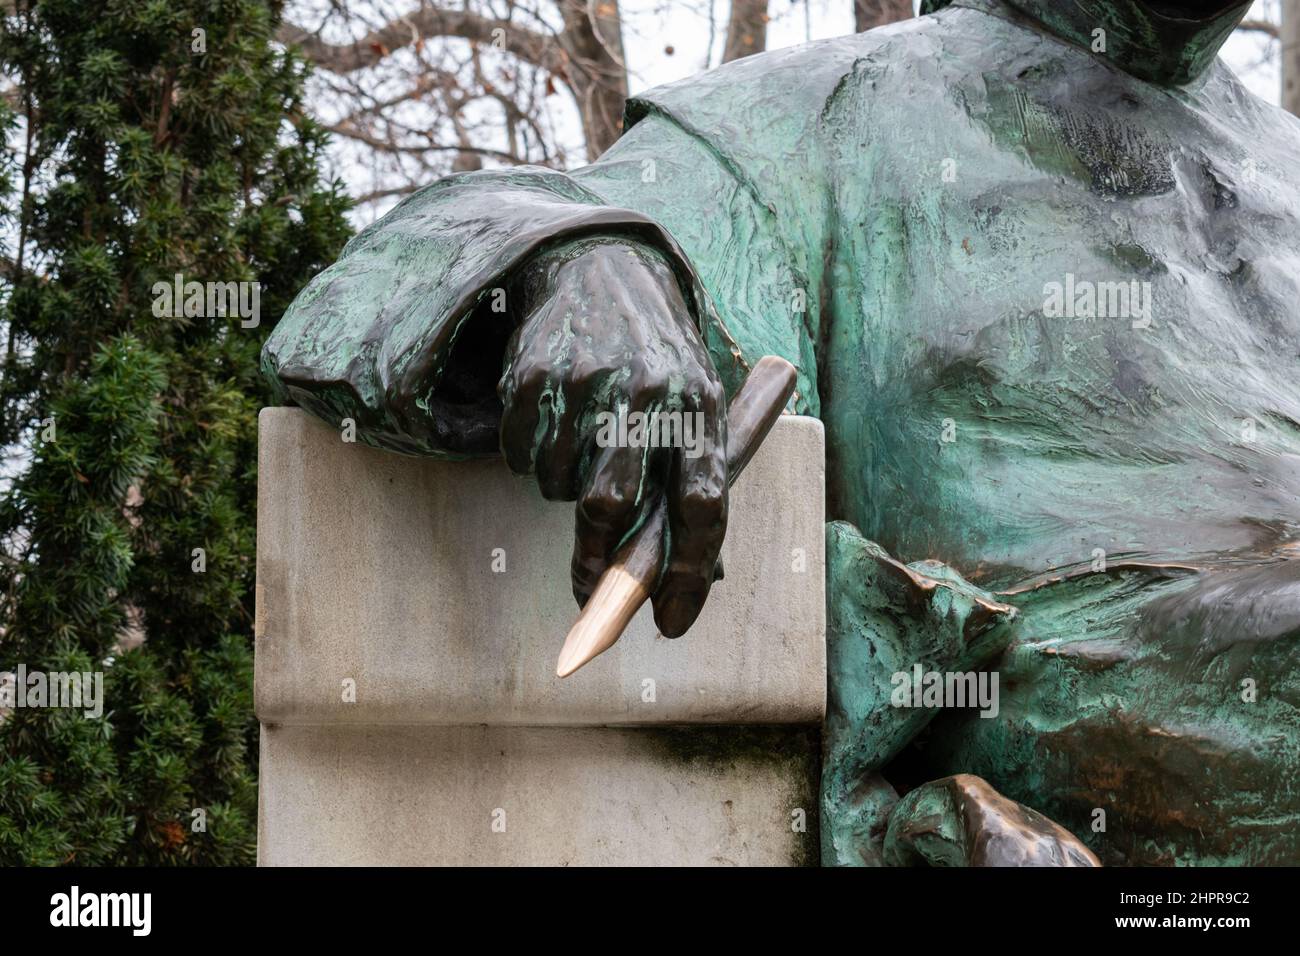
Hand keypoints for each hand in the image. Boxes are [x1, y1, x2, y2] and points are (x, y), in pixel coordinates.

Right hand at [499, 238, 726, 637]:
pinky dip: (531, 460)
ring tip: (581, 454)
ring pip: (558, 486)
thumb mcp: (697, 404)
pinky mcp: (534, 373)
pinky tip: (552, 426)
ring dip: (563, 492)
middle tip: (587, 590)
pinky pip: (520, 456)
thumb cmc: (660, 362)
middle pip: (611, 507)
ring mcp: (587, 379)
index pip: (703, 505)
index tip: (669, 625)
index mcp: (701, 407)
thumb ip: (694, 480)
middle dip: (596, 561)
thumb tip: (698, 582)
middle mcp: (647, 392)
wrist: (603, 270)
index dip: (686, 575)